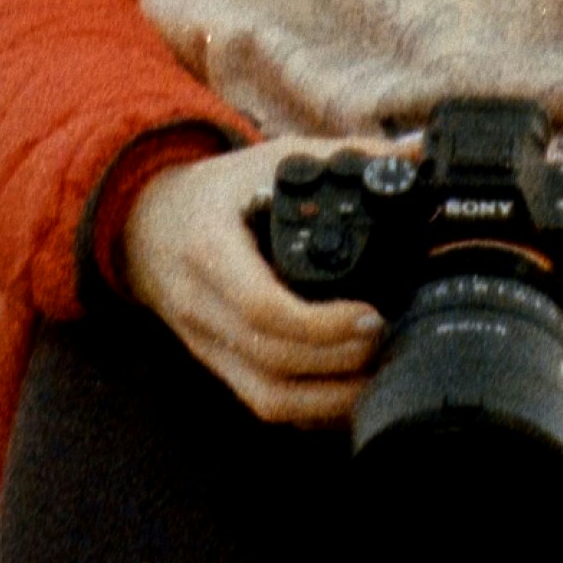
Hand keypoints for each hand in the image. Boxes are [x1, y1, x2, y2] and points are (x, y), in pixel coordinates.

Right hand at [121, 139, 381, 426]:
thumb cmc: (215, 194)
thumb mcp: (266, 161)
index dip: (320, 323)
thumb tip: (416, 152)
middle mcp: (202, 307)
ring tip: (377, 375)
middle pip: (272, 360)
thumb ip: (340, 155)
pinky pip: (263, 405)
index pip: (259, 306)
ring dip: (328, 400)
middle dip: (338, 362)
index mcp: (209, 250)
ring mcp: (207, 345)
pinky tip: (348, 394)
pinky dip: (310, 410)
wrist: (147, 225)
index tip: (370, 315)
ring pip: (267, 398)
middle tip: (387, 341)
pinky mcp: (219, 366)